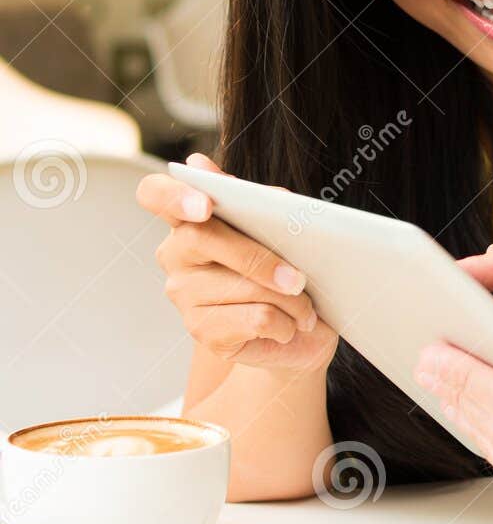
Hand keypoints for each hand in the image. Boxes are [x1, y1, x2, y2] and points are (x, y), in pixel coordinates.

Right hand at [137, 154, 336, 372]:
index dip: (174, 195)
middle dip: (261, 258)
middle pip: (204, 237)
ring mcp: (182, 292)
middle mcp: (176, 253)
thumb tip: (278, 199)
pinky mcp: (201, 328)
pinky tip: (288, 327)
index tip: (205, 206)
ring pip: (242, 285)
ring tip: (305, 308)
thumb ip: (270, 208)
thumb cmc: (282, 270)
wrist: (290, 330)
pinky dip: (285, 324)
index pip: (155, 193)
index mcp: (190, 216)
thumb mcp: (280, 232)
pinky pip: (255, 318)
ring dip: (290, 299)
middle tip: (299, 279)